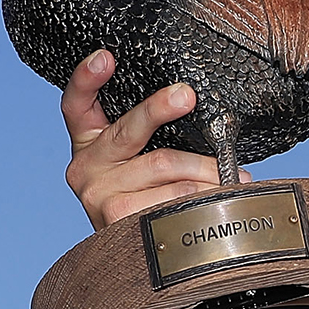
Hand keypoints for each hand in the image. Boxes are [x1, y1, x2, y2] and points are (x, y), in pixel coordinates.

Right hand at [60, 50, 249, 230]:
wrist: (135, 251)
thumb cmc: (144, 196)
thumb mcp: (136, 160)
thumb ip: (150, 136)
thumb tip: (202, 116)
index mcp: (88, 141)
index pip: (76, 104)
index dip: (87, 78)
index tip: (105, 57)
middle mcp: (85, 166)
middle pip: (130, 129)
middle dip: (160, 108)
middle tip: (186, 96)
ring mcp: (98, 193)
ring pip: (163, 163)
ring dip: (206, 168)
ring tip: (231, 175)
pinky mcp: (117, 216)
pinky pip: (173, 195)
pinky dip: (202, 194)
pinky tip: (218, 195)